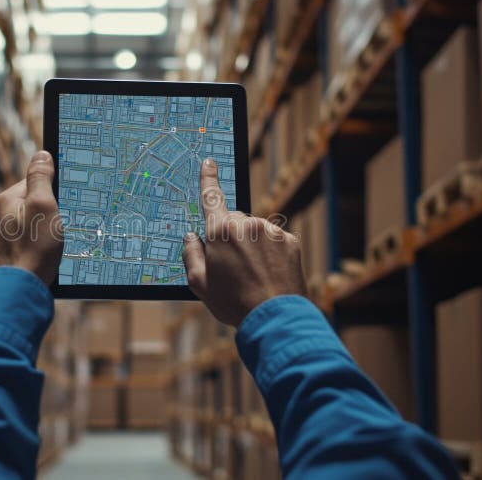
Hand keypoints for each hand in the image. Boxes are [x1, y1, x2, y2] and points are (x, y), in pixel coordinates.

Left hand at [0, 151, 63, 284]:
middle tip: (71, 220)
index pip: (37, 178)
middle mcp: (5, 215)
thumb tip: (41, 154)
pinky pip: (37, 241)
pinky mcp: (16, 254)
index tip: (74, 193)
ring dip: (54, 229)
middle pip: (39, 201)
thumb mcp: (42, 206)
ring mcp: (9, 236)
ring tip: (64, 241)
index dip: (58, 184)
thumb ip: (41, 178)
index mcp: (9, 199)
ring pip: (40, 223)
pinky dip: (49, 245)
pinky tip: (56, 255)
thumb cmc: (31, 249)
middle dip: (57, 209)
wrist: (17, 293)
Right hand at [182, 159, 306, 325]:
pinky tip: (268, 274)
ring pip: (255, 231)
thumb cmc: (233, 303)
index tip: (208, 163)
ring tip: (253, 275)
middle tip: (231, 267)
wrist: (275, 318)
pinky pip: (274, 240)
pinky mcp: (290, 241)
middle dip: (230, 236)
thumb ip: (191, 255)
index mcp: (221, 231)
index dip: (208, 179)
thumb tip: (191, 237)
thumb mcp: (199, 284)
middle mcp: (248, 224)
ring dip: (252, 245)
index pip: (211, 197)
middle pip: (233, 221)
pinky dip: (270, 252)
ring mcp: (271, 231)